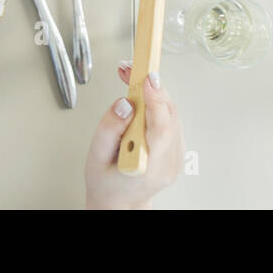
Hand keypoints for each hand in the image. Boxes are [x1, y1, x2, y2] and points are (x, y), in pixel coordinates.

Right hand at [85, 63, 184, 208]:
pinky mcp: (177, 150)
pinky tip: (142, 97)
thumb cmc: (106, 183)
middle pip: (169, 117)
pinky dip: (158, 103)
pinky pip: (171, 119)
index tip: (146, 78)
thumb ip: (108, 128)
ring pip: (172, 115)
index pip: (160, 129)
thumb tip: (125, 104)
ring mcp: (176, 158)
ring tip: (132, 79)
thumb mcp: (95, 156)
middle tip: (132, 70)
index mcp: (148, 168)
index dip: (155, 99)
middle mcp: (168, 164)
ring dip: (154, 93)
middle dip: (151, 88)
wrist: (119, 202)